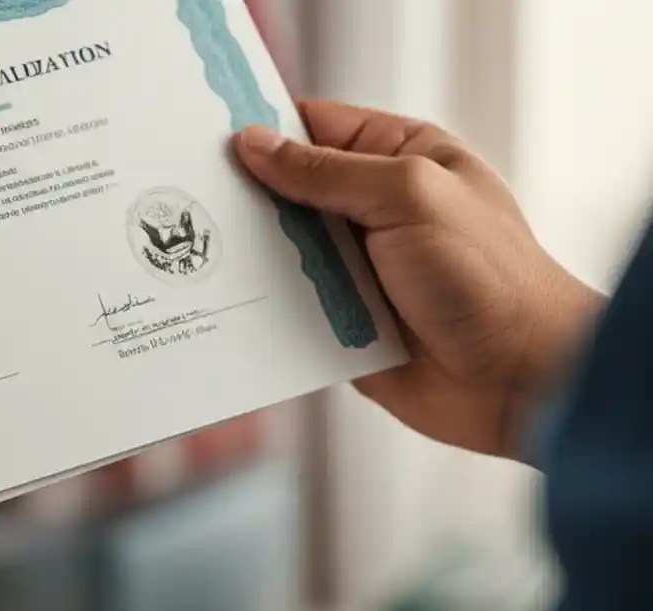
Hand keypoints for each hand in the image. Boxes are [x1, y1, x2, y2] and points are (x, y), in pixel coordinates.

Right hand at [234, 101, 604, 459]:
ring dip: (251, 257)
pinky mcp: (341, 321)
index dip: (265, 131)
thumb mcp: (407, 198)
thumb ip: (327, 172)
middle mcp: (373, 209)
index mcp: (399, 159)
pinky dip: (262, 307)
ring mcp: (355, 267)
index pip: (315, 128)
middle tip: (192, 201)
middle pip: (287, 191)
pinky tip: (225, 305)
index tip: (211, 142)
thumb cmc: (488, 278)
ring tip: (201, 256)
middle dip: (248, 198)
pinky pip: (286, 306)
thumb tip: (256, 145)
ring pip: (279, 251)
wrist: (518, 381)